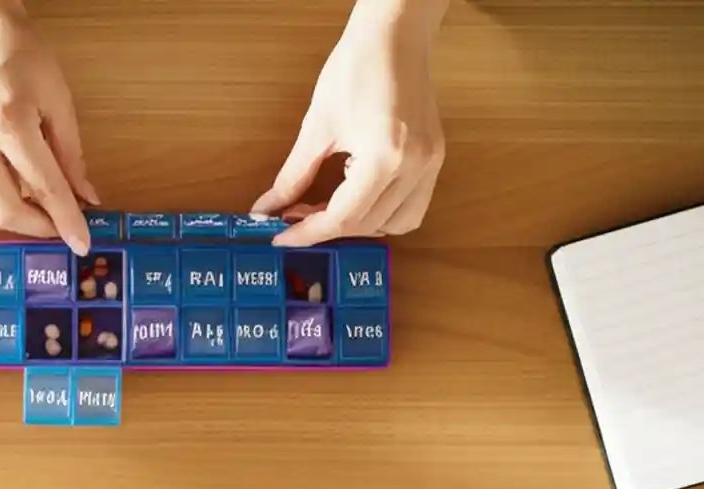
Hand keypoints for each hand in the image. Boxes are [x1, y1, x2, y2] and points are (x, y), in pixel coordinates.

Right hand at [0, 0, 97, 254]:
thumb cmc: (23, 60)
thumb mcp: (59, 102)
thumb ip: (72, 156)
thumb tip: (86, 199)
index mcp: (7, 121)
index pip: (44, 187)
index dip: (67, 221)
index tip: (82, 244)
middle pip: (5, 209)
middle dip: (38, 226)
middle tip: (56, 222)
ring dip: (8, 222)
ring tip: (28, 205)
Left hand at [253, 0, 447, 245]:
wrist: (394, 37)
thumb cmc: (355, 69)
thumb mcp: (316, 127)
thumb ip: (293, 175)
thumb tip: (268, 207)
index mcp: (384, 158)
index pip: (343, 218)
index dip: (308, 233)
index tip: (281, 237)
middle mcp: (414, 168)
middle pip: (367, 225)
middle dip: (327, 227)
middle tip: (294, 214)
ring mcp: (430, 165)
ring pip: (395, 224)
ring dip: (359, 224)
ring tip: (326, 205)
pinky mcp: (435, 159)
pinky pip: (412, 207)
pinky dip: (383, 212)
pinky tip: (356, 195)